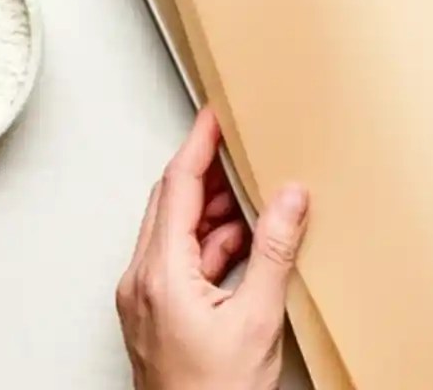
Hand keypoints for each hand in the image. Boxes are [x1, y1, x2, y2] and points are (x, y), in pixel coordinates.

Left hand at [116, 108, 309, 389]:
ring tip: (256, 199)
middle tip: (241, 147)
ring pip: (176, 231)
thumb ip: (273, 250)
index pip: (175, 187)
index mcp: (160, 274)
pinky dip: (212, 243)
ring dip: (213, 211)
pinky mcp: (157, 312)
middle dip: (207, 172)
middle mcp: (143, 280)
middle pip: (170, 203)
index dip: (197, 145)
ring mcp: (146, 297)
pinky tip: (246, 244)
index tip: (213, 116)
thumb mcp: (257, 316)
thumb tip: (289, 199)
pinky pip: (181, 258)